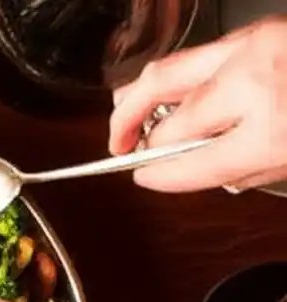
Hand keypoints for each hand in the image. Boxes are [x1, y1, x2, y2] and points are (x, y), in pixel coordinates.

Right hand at [108, 15, 286, 191]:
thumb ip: (243, 169)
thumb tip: (193, 166)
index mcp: (270, 134)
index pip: (190, 164)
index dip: (159, 175)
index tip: (143, 176)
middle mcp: (252, 89)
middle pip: (169, 121)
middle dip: (140, 138)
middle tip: (126, 147)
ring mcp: (249, 52)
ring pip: (162, 75)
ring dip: (136, 100)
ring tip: (125, 117)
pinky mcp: (252, 31)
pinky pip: (193, 55)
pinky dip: (175, 76)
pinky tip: (171, 92)